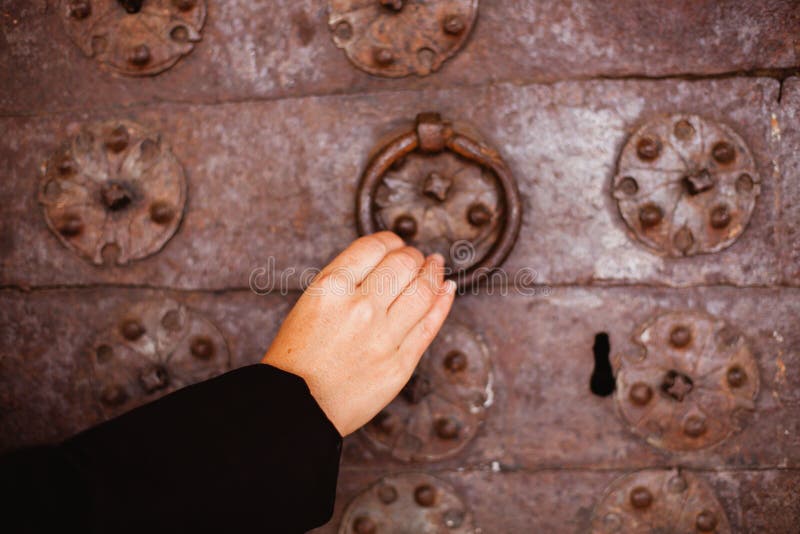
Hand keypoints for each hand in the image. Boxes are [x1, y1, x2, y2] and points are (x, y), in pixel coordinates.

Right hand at [262, 232, 455, 435]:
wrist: (296, 409)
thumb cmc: (296, 359)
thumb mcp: (309, 304)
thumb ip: (344, 282)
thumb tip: (382, 262)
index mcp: (331, 288)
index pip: (372, 247)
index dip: (389, 240)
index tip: (394, 243)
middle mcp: (360, 307)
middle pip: (403, 264)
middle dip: (412, 255)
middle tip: (414, 256)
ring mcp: (383, 336)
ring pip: (422, 290)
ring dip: (432, 272)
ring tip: (434, 265)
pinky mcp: (400, 364)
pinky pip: (430, 326)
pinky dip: (443, 302)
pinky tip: (446, 289)